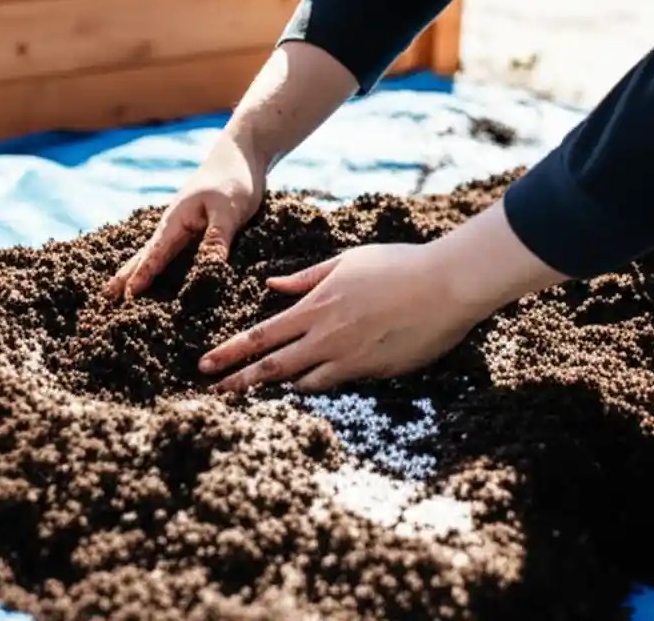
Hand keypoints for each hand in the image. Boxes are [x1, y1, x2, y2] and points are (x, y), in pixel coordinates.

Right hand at [106, 137, 265, 298]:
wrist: (240, 153)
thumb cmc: (234, 179)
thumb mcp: (229, 211)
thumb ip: (217, 239)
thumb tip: (208, 270)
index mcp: (176, 221)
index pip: (155, 255)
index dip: (142, 276)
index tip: (126, 297)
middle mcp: (172, 225)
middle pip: (144, 255)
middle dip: (126, 275)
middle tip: (105, 297)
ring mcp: (180, 225)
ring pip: (153, 253)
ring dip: (136, 270)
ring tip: (119, 290)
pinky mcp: (192, 226)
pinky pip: (169, 251)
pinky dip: (157, 264)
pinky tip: (154, 273)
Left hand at [201, 202, 568, 392]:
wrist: (448, 286)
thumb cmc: (399, 265)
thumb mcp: (347, 261)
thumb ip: (307, 278)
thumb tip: (272, 285)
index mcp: (317, 307)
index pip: (261, 337)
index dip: (230, 353)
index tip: (205, 366)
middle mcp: (328, 337)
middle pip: (272, 368)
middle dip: (239, 381)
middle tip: (215, 392)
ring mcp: (351, 359)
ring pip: (303, 383)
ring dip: (278, 386)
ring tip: (255, 390)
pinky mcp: (374, 373)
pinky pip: (337, 383)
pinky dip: (316, 385)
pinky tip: (306, 384)